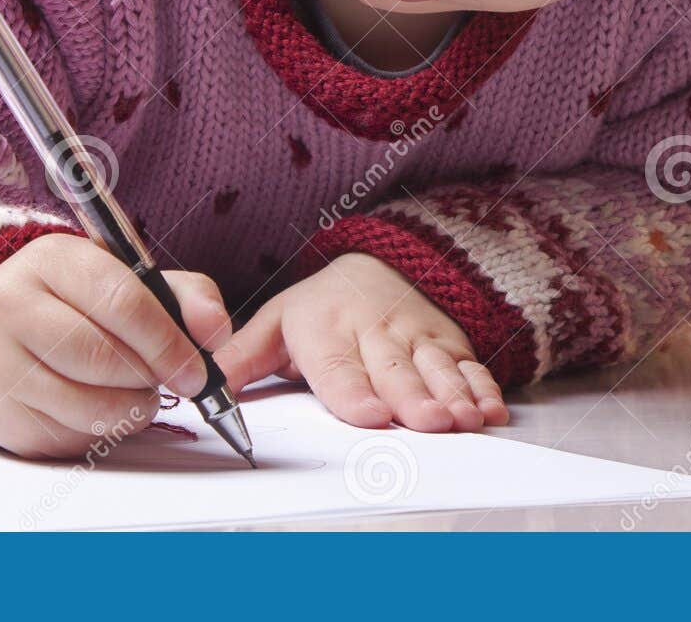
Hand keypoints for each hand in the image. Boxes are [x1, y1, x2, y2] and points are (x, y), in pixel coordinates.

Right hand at [0, 232, 232, 459]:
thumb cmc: (78, 305)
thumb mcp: (131, 279)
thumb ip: (186, 296)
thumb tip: (215, 332)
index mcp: (51, 259)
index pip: (122, 302)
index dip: (168, 341)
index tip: (197, 370)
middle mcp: (11, 306)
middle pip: (105, 357)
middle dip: (152, 377)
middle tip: (172, 381)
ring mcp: (0, 365)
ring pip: (91, 406)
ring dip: (132, 408)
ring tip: (135, 389)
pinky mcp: (3, 417)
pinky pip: (73, 436)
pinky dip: (103, 429)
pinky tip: (98, 403)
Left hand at [215, 252, 508, 431]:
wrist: (379, 268)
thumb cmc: (322, 310)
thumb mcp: (276, 324)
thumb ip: (241, 359)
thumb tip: (200, 385)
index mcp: (325, 328)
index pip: (337, 365)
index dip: (353, 390)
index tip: (366, 414)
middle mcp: (374, 331)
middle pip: (395, 371)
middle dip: (412, 398)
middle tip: (428, 423)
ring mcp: (417, 337)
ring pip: (437, 369)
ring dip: (453, 395)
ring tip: (463, 419)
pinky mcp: (450, 344)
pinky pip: (470, 367)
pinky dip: (484, 388)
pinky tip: (491, 411)